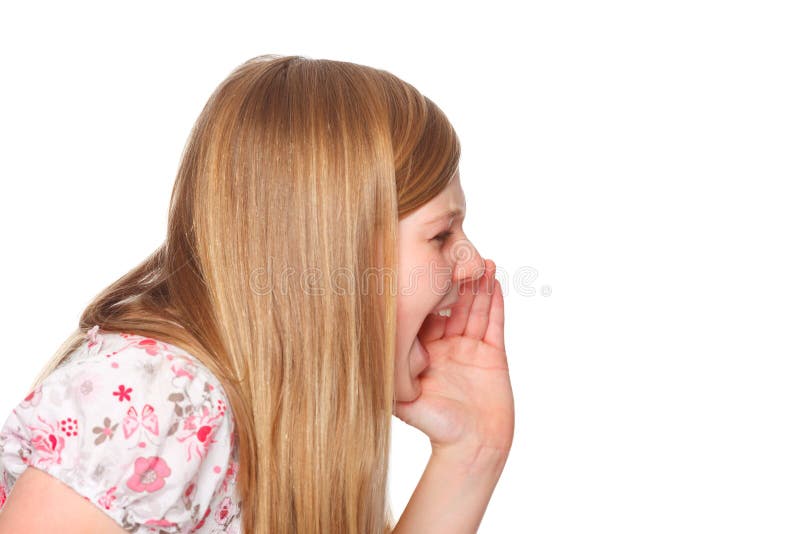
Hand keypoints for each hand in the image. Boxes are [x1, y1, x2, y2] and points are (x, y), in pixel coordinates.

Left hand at [393, 258, 514, 465]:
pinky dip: (495, 302)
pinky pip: (494, 323)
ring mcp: (471, 348)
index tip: (425, 267)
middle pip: (452, 305)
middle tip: (456, 254)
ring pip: (475, 309)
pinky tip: (495, 281)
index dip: (428, 291)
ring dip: (478, 285)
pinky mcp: (493, 354)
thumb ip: (385, 380)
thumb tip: (355, 360)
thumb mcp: (402, 401)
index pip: (425, 314)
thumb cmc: (436, 427)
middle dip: (456, 280)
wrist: (472, 447)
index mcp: (426, 352)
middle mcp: (447, 346)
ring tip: (480, 260)